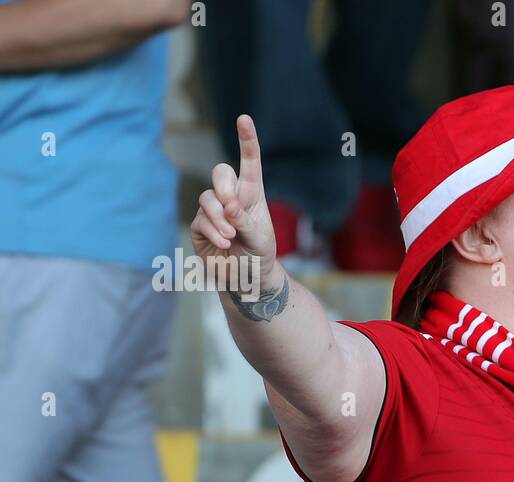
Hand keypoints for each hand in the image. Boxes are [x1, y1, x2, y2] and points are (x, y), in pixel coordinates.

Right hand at [189, 114, 277, 294]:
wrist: (247, 277)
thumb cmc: (259, 253)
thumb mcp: (260, 237)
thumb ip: (245, 221)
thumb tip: (227, 206)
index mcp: (252, 194)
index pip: (249, 163)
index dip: (246, 140)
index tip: (243, 118)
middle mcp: (231, 197)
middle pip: (220, 172)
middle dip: (224, 187)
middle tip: (233, 209)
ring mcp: (213, 210)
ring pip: (207, 199)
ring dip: (219, 217)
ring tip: (231, 236)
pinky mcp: (199, 225)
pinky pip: (200, 220)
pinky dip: (213, 231)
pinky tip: (225, 244)